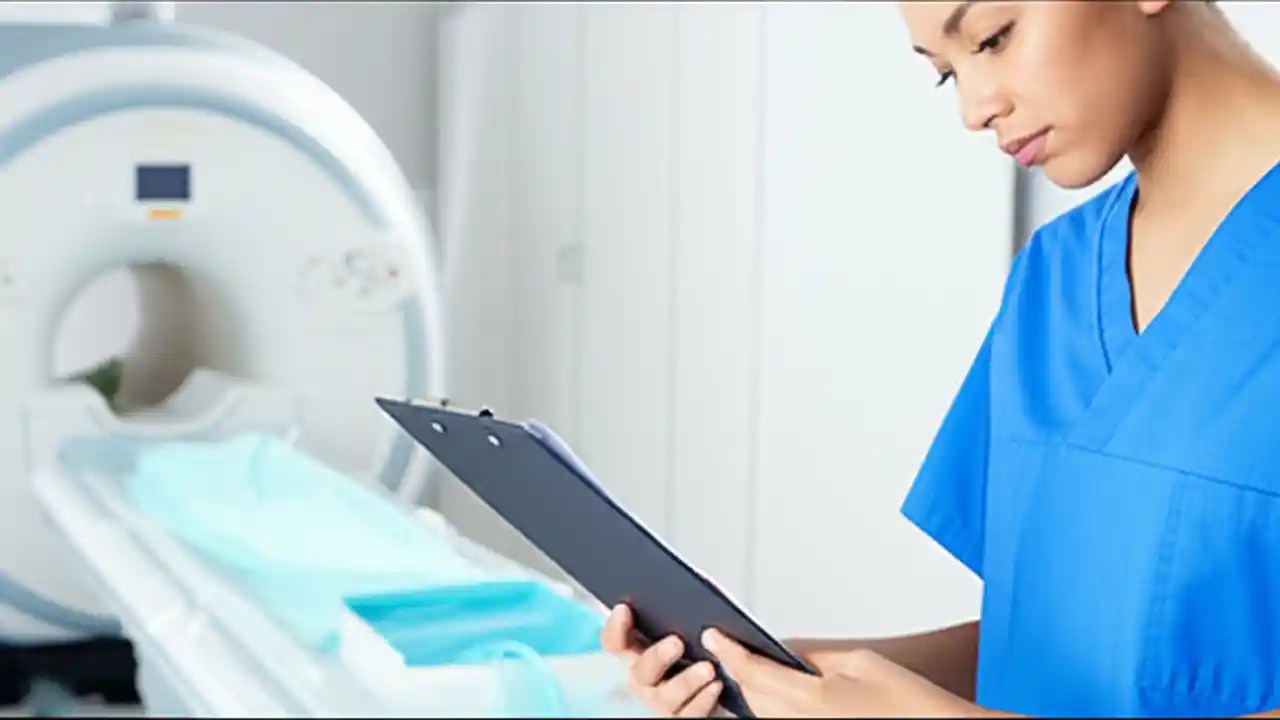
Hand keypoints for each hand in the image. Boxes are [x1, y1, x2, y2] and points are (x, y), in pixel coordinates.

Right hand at [601, 604, 723, 716]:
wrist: (733, 686)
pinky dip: (702, 700)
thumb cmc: (707, 651)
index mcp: (641, 651)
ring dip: (686, 682)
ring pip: (665, 697)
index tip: (624, 608)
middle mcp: (647, 678)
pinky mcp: (683, 717)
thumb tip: (683, 599)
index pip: (616, 642)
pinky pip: (688, 716)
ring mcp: (663, 701)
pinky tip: (716, 685)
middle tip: (677, 642)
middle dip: (656, 657)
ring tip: (708, 668)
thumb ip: (683, 617)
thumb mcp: (696, 629)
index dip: (615, 628)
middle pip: (640, 671)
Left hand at [703, 628, 985, 717]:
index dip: (729, 651)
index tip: (713, 635)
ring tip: (749, 670)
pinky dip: (774, 713)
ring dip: (755, 695)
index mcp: (813, 700)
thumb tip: (785, 652)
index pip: (753, 672)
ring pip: (764, 717)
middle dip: (739, 673)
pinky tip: (777, 699)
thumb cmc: (909, 701)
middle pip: (753, 698)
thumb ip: (814, 657)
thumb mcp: (859, 663)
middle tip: (727, 647)